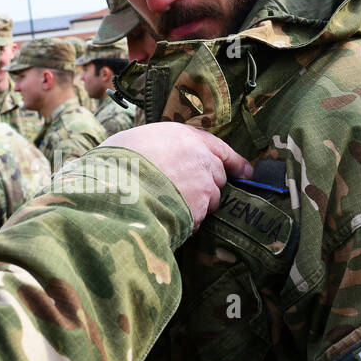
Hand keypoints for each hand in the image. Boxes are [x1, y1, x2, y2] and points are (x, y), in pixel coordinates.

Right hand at [106, 124, 250, 225]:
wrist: (115, 186)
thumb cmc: (117, 161)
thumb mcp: (137, 141)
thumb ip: (160, 148)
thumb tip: (159, 158)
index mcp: (185, 136)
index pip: (219, 148)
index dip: (234, 161)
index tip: (246, 171)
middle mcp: (200, 158)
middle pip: (218, 177)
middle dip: (207, 187)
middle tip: (183, 194)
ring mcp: (203, 185)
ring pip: (210, 200)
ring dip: (197, 206)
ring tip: (168, 207)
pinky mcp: (199, 209)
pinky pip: (198, 220)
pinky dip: (187, 223)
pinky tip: (167, 219)